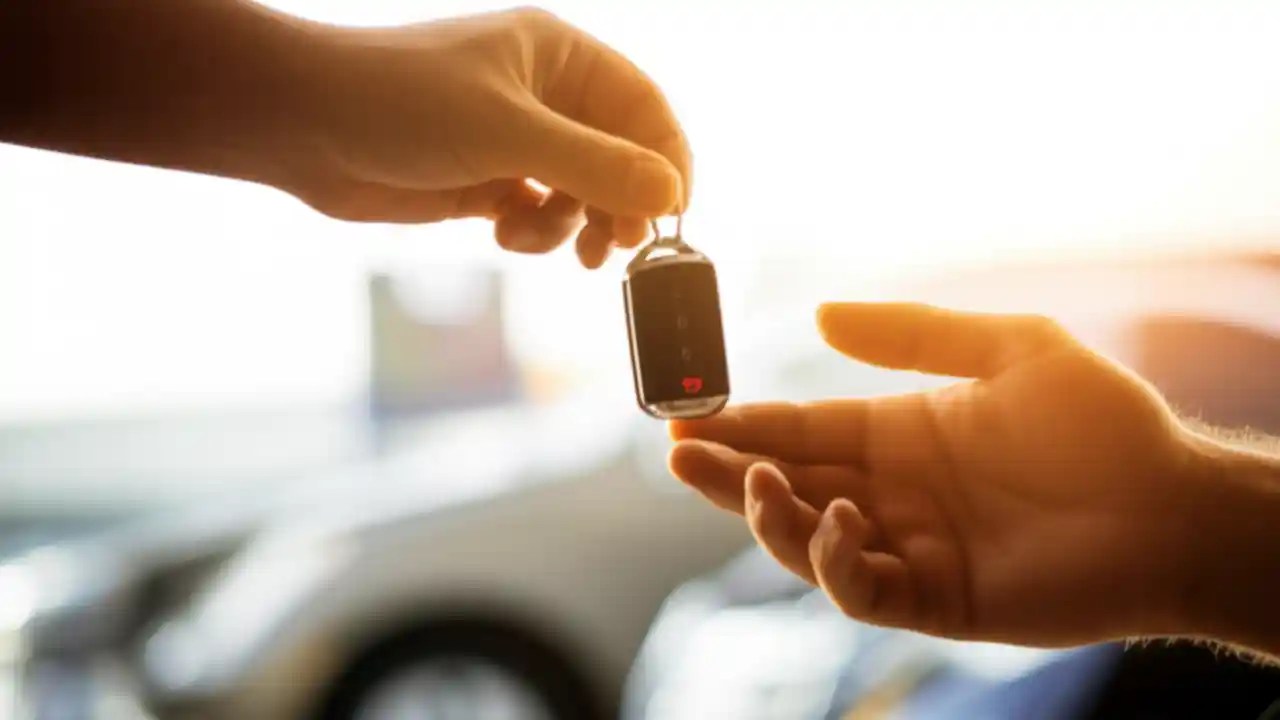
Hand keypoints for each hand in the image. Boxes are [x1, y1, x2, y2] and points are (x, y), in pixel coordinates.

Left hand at [293, 7, 689, 267]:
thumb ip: (596, 165)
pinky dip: (533, 232)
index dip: (665, 158)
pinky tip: (504, 233)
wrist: (300, 125)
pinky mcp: (482, 180)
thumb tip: (670, 195)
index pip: (642, 106)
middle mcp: (542, 94)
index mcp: (558, 55)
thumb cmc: (400, 102)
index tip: (670, 213)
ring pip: (578, 193)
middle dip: (619, 203)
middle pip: (617, 155)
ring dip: (571, 224)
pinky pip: (538, 213)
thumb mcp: (509, 133)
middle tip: (619, 246)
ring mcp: (511, 139)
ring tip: (538, 239)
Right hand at [668, 302, 1219, 646]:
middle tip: (676, 452)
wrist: (1174, 507)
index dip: (740, 423)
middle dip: (725, 471)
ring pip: (807, 542)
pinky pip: (861, 589)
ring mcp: (909, 548)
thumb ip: (913, 333)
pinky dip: (836, 561)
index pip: (798, 430)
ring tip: (754, 479)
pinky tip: (843, 521)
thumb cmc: (1104, 423)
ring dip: (767, 515)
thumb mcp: (1010, 347)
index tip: (683, 414)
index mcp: (897, 433)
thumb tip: (818, 314)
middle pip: (785, 486)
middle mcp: (891, 491)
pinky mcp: (934, 600)